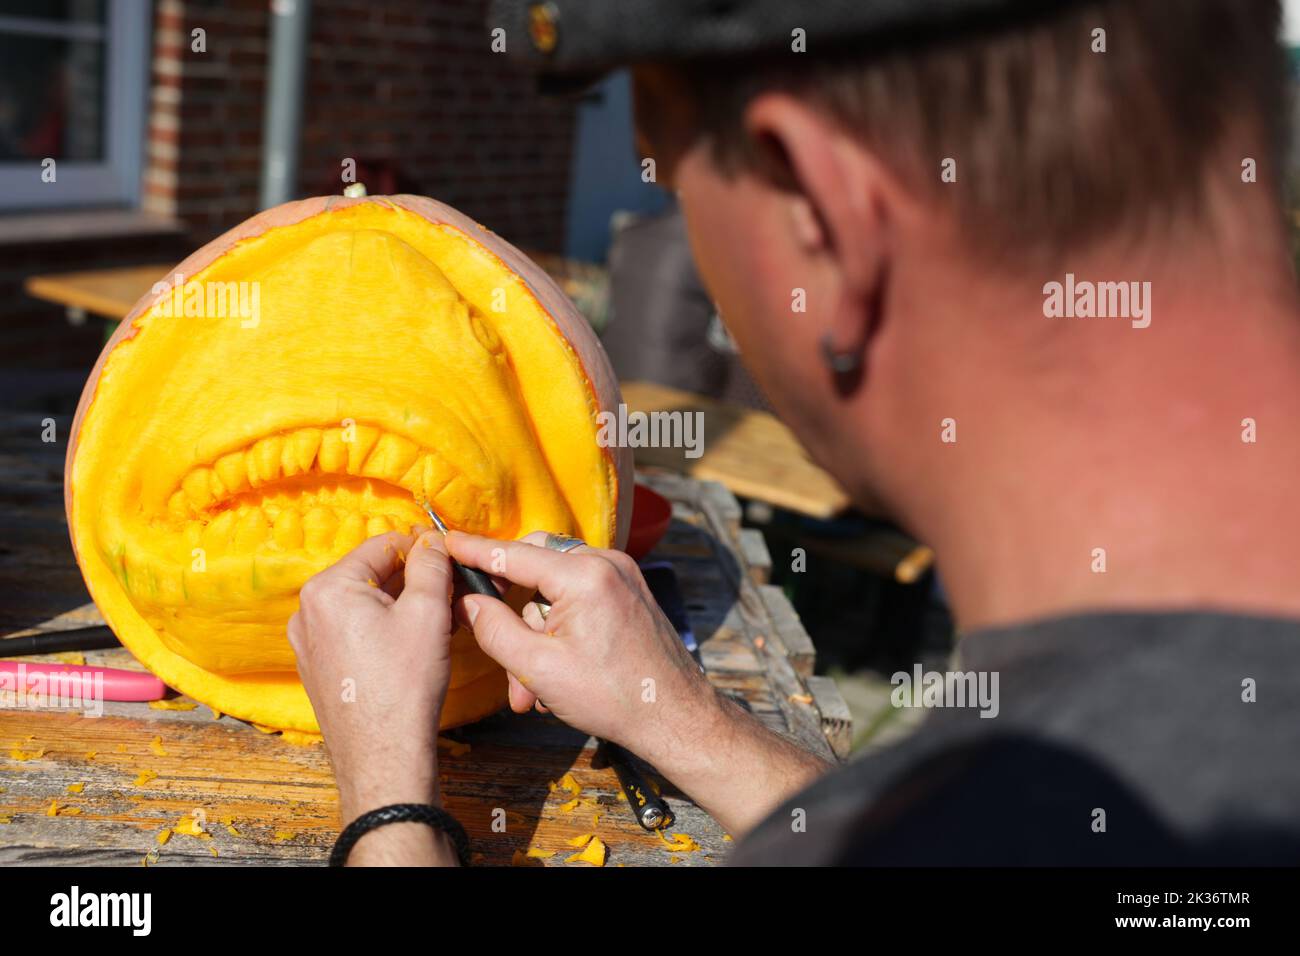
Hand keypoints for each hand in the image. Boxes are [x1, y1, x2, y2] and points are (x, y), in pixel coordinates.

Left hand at [288, 529, 453, 825]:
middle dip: (411, 581)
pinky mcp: (317, 667)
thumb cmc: (404, 686)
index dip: (422, 550)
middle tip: (448, 597)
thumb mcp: (428, 612)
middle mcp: (307, 611)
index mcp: (328, 588)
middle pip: (370, 574)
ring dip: (398, 606)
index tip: (449, 561)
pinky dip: (381, 630)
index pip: (382, 546)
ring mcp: (307, 641)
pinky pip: (352, 631)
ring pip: (362, 604)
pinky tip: (408, 649)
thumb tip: (432, 542)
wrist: (384, 756)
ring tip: (433, 625)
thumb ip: (431, 565)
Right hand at [444, 531, 716, 766]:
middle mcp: (606, 562)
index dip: (474, 550)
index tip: (445, 540)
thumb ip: (494, 629)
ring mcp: (622, 574)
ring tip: (533, 690)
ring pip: (554, 589)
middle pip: (534, 567)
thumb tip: (465, 602)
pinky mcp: (628, 590)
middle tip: (498, 651)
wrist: (676, 717)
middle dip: (512, 615)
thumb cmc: (613, 697)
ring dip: (536, 636)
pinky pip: (578, 596)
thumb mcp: (539, 669)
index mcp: (583, 575)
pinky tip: (558, 675)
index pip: (513, 554)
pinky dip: (560, 630)